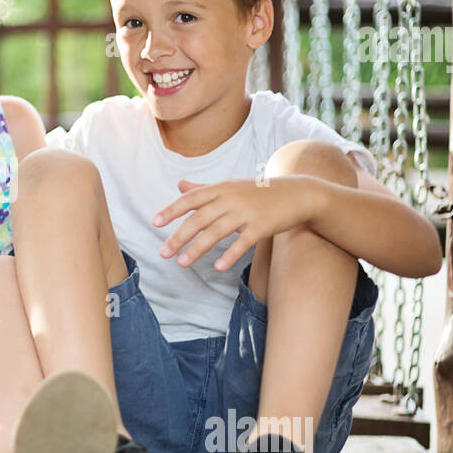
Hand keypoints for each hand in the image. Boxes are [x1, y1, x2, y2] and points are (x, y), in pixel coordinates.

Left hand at [152, 176, 317, 270]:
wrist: (298, 194)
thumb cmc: (259, 193)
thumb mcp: (230, 187)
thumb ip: (204, 189)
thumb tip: (179, 185)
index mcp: (221, 188)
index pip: (191, 199)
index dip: (172, 210)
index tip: (155, 223)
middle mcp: (230, 198)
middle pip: (199, 219)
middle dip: (178, 236)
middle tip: (162, 253)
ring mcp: (246, 212)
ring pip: (216, 232)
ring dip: (197, 249)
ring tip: (181, 263)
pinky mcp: (262, 226)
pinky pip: (242, 242)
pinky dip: (229, 255)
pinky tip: (217, 267)